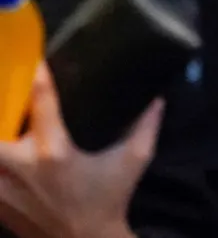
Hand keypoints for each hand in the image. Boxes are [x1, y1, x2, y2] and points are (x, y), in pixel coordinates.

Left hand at [0, 63, 161, 237]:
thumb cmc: (109, 199)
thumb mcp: (133, 162)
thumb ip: (144, 127)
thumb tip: (158, 99)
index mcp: (55, 153)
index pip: (42, 104)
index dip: (38, 78)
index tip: (36, 62)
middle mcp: (23, 167)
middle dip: (2, 113)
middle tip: (10, 102)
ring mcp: (3, 187)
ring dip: (0, 142)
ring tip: (12, 135)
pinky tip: (10, 162)